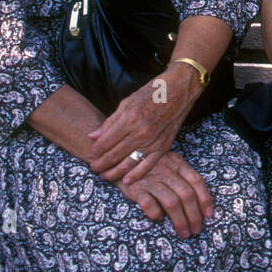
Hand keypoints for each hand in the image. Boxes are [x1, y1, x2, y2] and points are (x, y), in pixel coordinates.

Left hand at [87, 67, 198, 184]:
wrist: (179, 90)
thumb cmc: (152, 93)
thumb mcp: (127, 102)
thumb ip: (110, 122)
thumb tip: (93, 136)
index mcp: (129, 120)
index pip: (105, 142)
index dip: (96, 151)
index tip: (92, 153)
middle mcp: (140, 133)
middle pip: (114, 155)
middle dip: (101, 164)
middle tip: (94, 168)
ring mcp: (152, 141)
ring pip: (128, 163)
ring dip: (114, 172)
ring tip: (104, 176)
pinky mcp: (164, 146)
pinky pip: (148, 164)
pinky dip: (136, 174)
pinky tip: (126, 181)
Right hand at [116, 150, 212, 237]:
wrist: (117, 158)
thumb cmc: (147, 165)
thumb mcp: (167, 163)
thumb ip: (180, 176)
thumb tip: (198, 201)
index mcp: (177, 162)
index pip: (197, 181)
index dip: (205, 199)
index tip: (209, 215)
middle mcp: (166, 170)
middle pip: (186, 195)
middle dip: (194, 216)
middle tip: (196, 230)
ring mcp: (150, 179)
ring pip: (172, 203)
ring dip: (180, 220)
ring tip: (184, 233)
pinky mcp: (135, 188)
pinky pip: (149, 204)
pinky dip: (156, 214)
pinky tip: (159, 219)